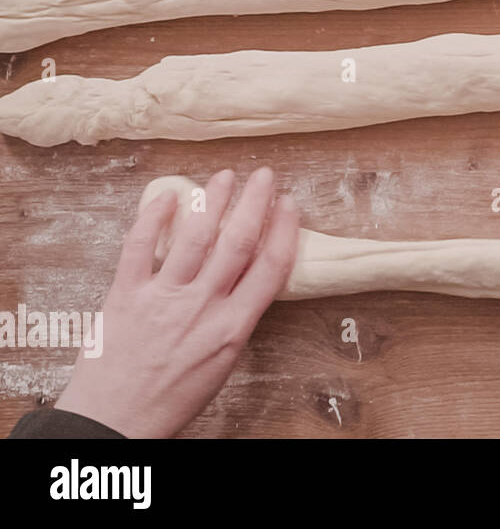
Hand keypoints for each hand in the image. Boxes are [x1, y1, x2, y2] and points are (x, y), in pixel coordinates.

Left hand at [55, 167, 298, 437]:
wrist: (113, 421)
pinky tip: (168, 197)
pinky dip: (153, 218)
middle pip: (237, 243)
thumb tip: (247, 280)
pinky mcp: (125, 295)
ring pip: (194, 237)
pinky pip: (139, 247)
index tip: (290, 204)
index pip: (269, 269)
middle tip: (265, 175)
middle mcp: (201, 308)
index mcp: (231, 329)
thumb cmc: (171, 399)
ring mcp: (162, 298)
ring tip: (225, 176)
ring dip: (213, 201)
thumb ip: (234, 321)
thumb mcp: (221, 365)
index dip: (283, 231)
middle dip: (254, 203)